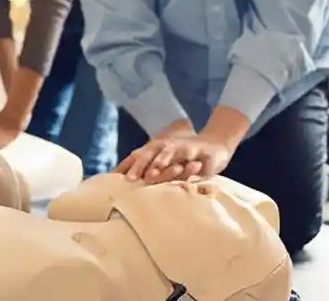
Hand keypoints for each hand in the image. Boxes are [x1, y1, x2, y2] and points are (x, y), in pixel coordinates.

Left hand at [115, 132, 232, 184]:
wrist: (216, 144)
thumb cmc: (186, 157)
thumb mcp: (166, 161)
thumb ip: (149, 170)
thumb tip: (125, 183)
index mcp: (157, 148)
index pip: (138, 156)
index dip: (126, 166)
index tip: (112, 179)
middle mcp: (168, 146)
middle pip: (150, 154)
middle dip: (140, 166)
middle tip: (130, 179)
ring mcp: (184, 148)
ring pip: (170, 154)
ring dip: (161, 163)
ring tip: (153, 174)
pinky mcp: (202, 153)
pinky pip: (194, 159)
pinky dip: (190, 166)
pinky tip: (185, 172)